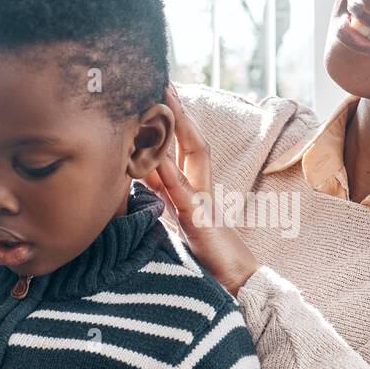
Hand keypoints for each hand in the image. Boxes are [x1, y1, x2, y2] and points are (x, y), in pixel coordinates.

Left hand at [141, 84, 260, 296]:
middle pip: (189, 142)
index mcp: (192, 193)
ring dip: (174, 127)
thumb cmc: (208, 265)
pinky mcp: (200, 219)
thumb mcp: (177, 231)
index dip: (168, 126)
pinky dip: (168, 172)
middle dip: (176, 112)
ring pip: (186, 156)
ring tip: (161, 99)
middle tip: (161, 82)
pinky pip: (181, 190)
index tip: (153, 101)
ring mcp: (202, 201)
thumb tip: (132, 195)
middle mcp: (199, 190)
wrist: (238, 286)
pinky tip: (156, 154)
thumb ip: (161, 210)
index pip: (179, 151)